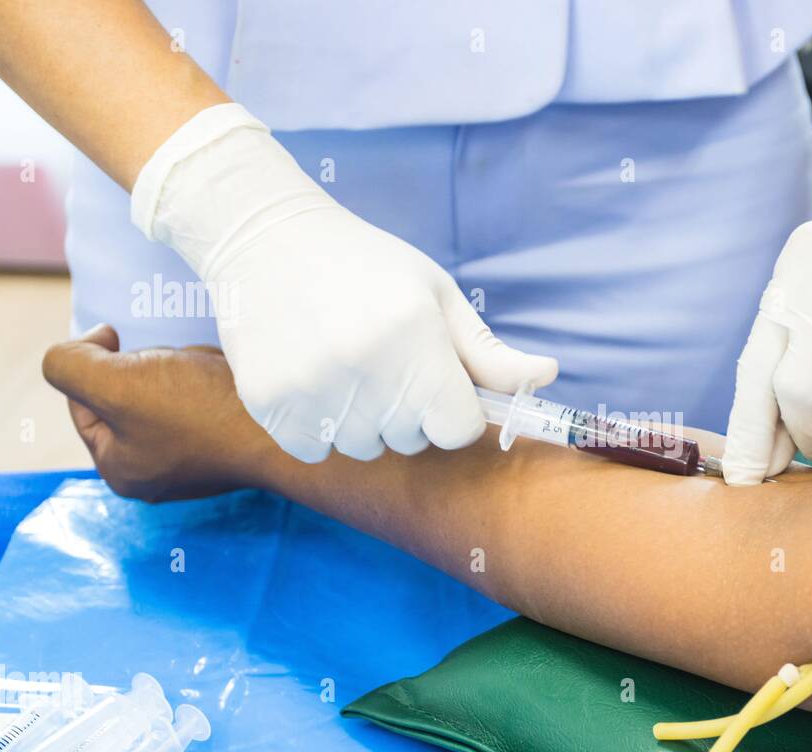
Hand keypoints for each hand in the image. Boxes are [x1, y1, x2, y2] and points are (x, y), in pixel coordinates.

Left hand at [42, 324, 271, 501]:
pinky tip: (224, 385)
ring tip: (201, 374)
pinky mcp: (229, 448)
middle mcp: (155, 476)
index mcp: (120, 470)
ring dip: (178, 375)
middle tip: (171, 366)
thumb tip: (82, 350)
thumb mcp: (113, 381)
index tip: (120, 340)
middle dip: (144, 371)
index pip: (82, 401)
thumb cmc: (202, 409)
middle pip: (126, 401)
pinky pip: (202, 408)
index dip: (95, 361)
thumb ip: (67, 364)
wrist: (285, 423)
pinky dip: (209, 386)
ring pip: (165, 401)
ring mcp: (195, 465)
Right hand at [131, 104, 557, 463]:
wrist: (264, 239)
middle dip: (409, 411)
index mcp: (413, 338)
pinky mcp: (269, 403)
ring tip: (343, 364)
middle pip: (412, 440)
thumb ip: (488, 352)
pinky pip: (315, 451)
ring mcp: (311, 388)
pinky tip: (311, 376)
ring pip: (364, 448)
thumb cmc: (366, 266)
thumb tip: (547, 377)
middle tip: (381, 358)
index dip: (454, 409)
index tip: (436, 380)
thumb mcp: (436, 296)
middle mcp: (362, 367)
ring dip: (363, 421)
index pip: (457, 428)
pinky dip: (317, 426)